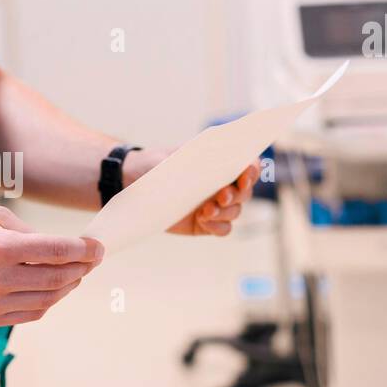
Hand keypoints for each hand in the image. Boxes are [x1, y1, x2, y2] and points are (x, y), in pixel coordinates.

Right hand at [0, 206, 103, 327]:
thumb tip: (61, 247)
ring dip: (66, 287)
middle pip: (56, 279)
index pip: (56, 251)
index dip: (83, 250)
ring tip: (74, 275)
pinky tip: (52, 289)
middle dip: (80, 269)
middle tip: (91, 260)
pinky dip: (47, 302)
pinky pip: (29, 314)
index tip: (98, 248)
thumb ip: (28, 233)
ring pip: (46, 300)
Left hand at [124, 151, 260, 237]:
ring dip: (225, 212)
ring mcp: (216, 205)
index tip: (245, 173)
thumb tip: (204, 171)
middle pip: (245, 192)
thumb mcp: (170, 158)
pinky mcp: (205, 224)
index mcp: (220, 163)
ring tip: (205, 210)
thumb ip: (189, 163)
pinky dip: (218, 227)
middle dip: (237, 195)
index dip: (251, 170)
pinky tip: (205, 222)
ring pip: (235, 212)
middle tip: (221, 195)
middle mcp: (223, 185)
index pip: (247, 165)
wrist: (134, 182)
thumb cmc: (156, 164)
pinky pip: (223, 229)